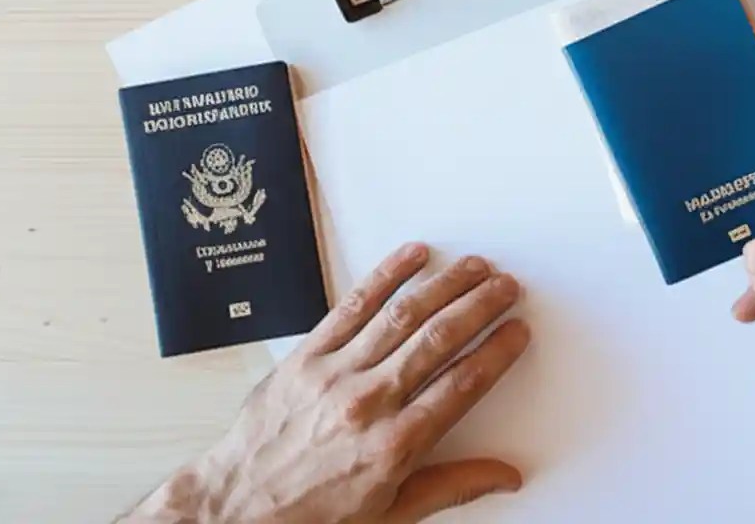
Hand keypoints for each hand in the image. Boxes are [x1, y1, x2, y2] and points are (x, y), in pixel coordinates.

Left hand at [124, 243, 529, 523]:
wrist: (238, 508)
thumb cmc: (311, 515)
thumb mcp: (391, 514)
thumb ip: (452, 487)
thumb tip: (506, 476)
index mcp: (394, 444)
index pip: (462, 385)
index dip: (497, 352)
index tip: (517, 332)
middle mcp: (368, 402)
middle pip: (438, 340)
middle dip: (479, 307)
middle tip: (505, 287)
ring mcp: (335, 373)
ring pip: (401, 316)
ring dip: (444, 285)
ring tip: (473, 267)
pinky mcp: (306, 355)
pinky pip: (352, 305)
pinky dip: (385, 276)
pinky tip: (411, 257)